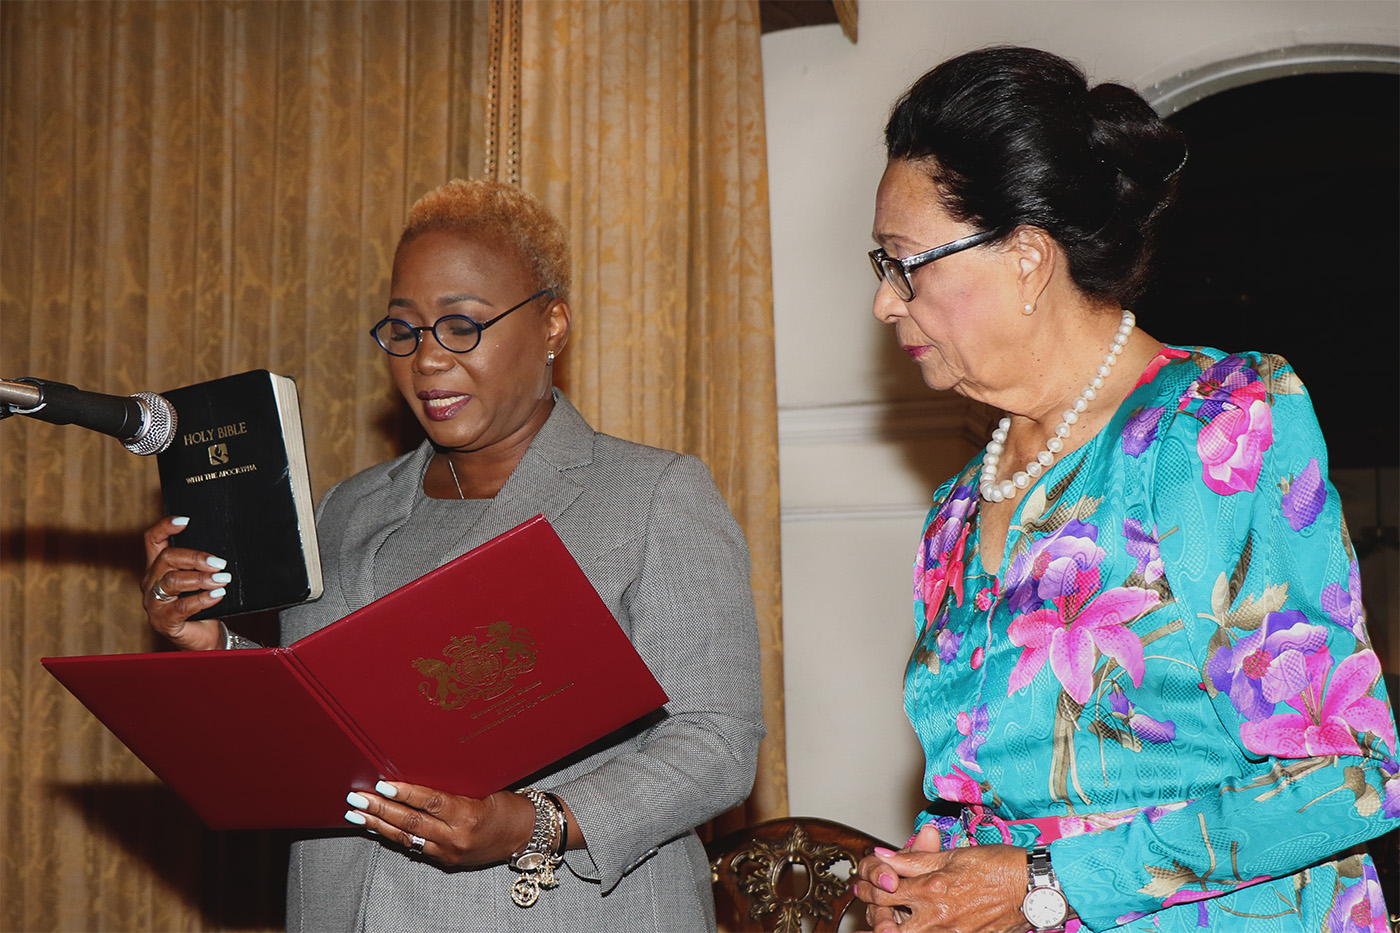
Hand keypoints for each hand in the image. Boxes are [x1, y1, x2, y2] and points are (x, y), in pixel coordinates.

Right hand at [141, 516, 228, 649]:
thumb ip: (204, 565)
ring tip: (222, 579)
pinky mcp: (163, 621)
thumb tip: (223, 552)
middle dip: (195, 557)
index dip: (165, 527)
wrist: (204, 638)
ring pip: (173, 581)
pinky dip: (203, 599)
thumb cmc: (204, 605)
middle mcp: (151, 582)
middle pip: (167, 558)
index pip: (153, 540)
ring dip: (201, 578)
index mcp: (157, 567)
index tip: (186, 520)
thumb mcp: (202, 579)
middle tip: (220, 563)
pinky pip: (182, 607)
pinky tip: (218, 595)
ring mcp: (154, 603)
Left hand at [343, 781, 540, 867]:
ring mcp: (450, 852)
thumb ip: (453, 788)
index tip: (381, 784)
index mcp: (469, 815)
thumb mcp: (484, 789)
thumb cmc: (508, 806)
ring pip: (407, 838)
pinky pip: (414, 847)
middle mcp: (457, 837)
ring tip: (356, 814)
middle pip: (411, 822)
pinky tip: (376, 827)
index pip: (430, 802)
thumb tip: (416, 775)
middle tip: (357, 798)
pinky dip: (393, 836)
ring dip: (378, 824)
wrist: (525, 835)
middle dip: (380, 809)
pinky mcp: (447, 861)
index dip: (404, 793)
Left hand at [855, 831, 1032, 932]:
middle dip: (875, 916)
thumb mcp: (953, 855)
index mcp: (931, 888)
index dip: (869, 888)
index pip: (885, 892)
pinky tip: (922, 927)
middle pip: (890, 923)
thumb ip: (914, 859)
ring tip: (889, 923)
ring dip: (897, 928)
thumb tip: (883, 855)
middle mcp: (937, 916)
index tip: (863, 885)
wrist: (1032, 887)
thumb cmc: (997, 865)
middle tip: (869, 908)